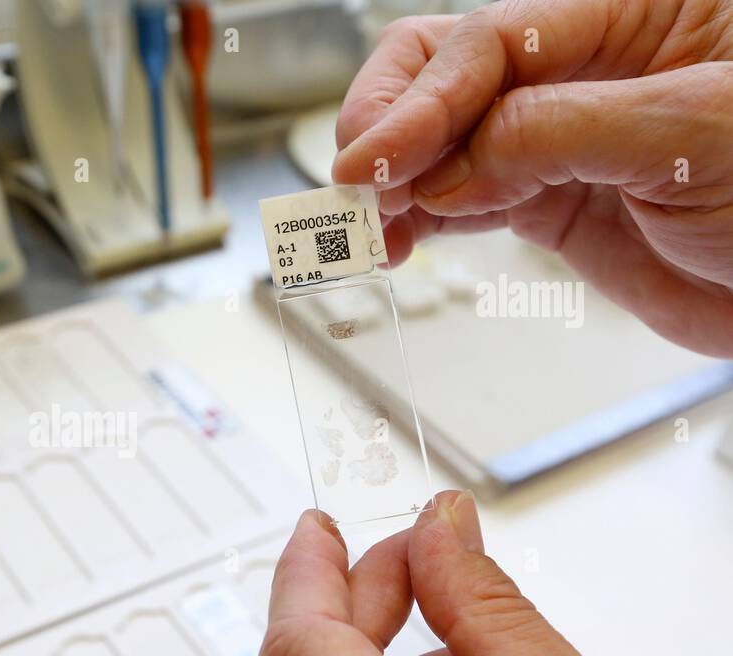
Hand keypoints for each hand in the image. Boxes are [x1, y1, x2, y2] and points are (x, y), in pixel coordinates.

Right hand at [332, 0, 732, 356]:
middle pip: (444, 70)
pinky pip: (459, 199)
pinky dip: (416, 221)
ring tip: (359, 229)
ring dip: (388, 182)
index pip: (490, 41)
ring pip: (439, 139)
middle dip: (388, 126)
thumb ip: (560, 135)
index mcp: (626, 13)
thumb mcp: (692, 136)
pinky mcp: (546, 200)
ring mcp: (555, 136)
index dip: (420, 101)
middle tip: (353, 189)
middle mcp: (578, 67)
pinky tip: (393, 243)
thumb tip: (449, 164)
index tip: (371, 162)